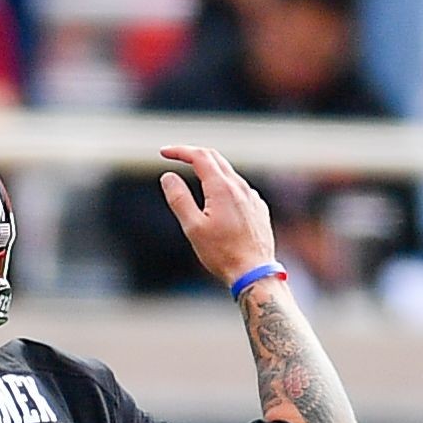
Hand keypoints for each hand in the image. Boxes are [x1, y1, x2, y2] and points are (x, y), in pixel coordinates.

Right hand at [158, 140, 278, 281]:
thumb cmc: (221, 252)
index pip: (200, 157)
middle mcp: (240, 187)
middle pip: (216, 158)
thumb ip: (179, 199)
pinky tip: (217, 197)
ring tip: (193, 174)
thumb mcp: (192, 227)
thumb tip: (168, 176)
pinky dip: (223, 184)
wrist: (253, 271)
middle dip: (194, 154)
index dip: (180, 151)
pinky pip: (239, 188)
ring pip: (228, 173)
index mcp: (222, 188)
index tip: (164, 152)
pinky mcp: (259, 207)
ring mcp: (252, 196)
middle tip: (175, 157)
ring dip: (209, 168)